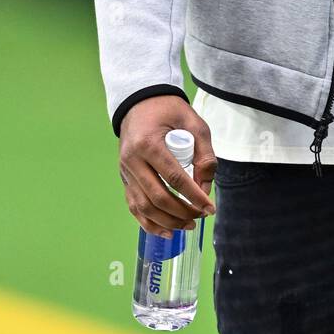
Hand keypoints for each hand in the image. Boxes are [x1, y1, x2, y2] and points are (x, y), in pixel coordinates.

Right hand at [118, 96, 216, 238]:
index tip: (209, 208)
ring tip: (188, 225)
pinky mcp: (124, 178)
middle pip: (157, 196)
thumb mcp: (193, 122)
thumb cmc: (169, 111)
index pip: (174, 177)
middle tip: (200, 217)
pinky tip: (167, 231)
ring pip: (144, 207)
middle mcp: (132, 160)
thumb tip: (205, 187)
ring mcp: (125, 171)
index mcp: (149, 143)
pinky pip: (134, 207)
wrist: (140, 102)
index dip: (194, 196)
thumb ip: (204, 153)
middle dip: (182, 212)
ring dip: (167, 221)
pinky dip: (149, 223)